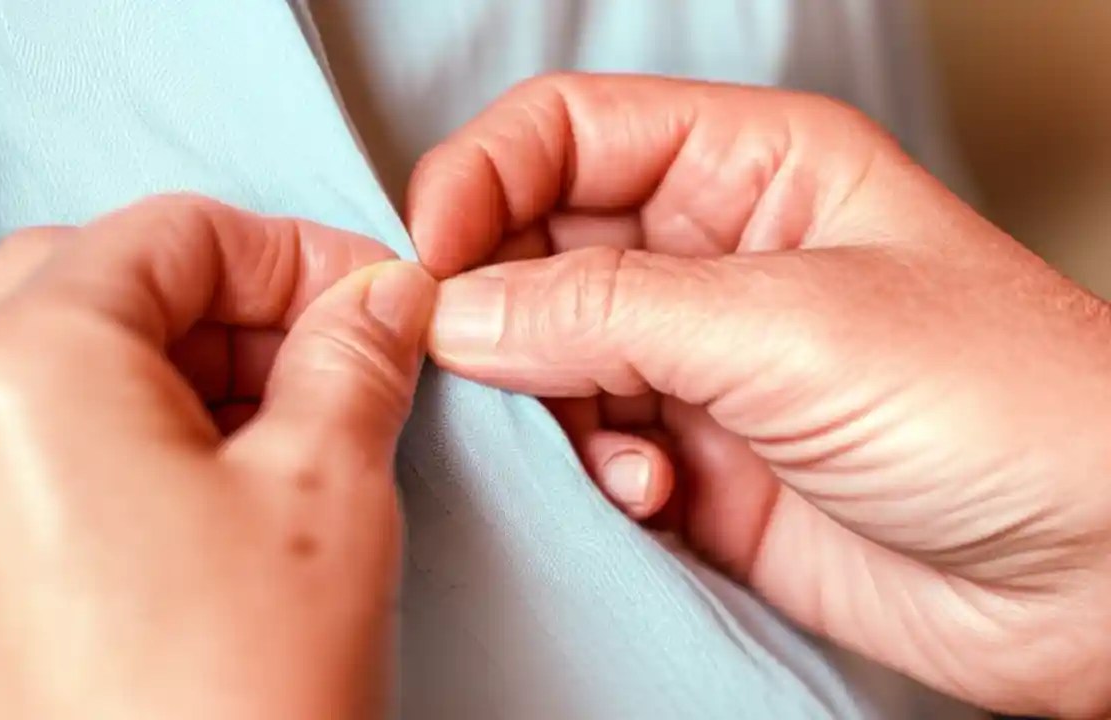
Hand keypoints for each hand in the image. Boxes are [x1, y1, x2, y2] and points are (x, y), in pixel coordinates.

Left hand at [0, 195, 434, 718]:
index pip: (171, 234)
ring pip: (71, 364)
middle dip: (237, 306)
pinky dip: (139, 436)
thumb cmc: (242, 696)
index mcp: (22, 367)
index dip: (292, 253)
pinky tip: (231, 487)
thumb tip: (383, 296)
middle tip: (342, 356)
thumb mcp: (330, 486)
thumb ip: (354, 355)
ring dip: (192, 371)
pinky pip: (43, 448)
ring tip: (301, 428)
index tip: (373, 297)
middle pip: (106, 285)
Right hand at [408, 74, 1110, 717]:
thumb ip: (606, 312)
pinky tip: (653, 496)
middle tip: (474, 367)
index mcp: (748, 169)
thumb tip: (455, 312)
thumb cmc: (1011, 404)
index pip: (564, 134)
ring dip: (550, 408)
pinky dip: (594, 476)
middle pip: (537, 248)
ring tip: (619, 448)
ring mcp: (702, 366)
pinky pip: (589, 452)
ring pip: (548, 359)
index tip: (428, 260)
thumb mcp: (794, 325)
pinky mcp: (701, 465)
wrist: (1104, 574)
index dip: (478, 181)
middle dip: (496, 309)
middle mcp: (712, 259)